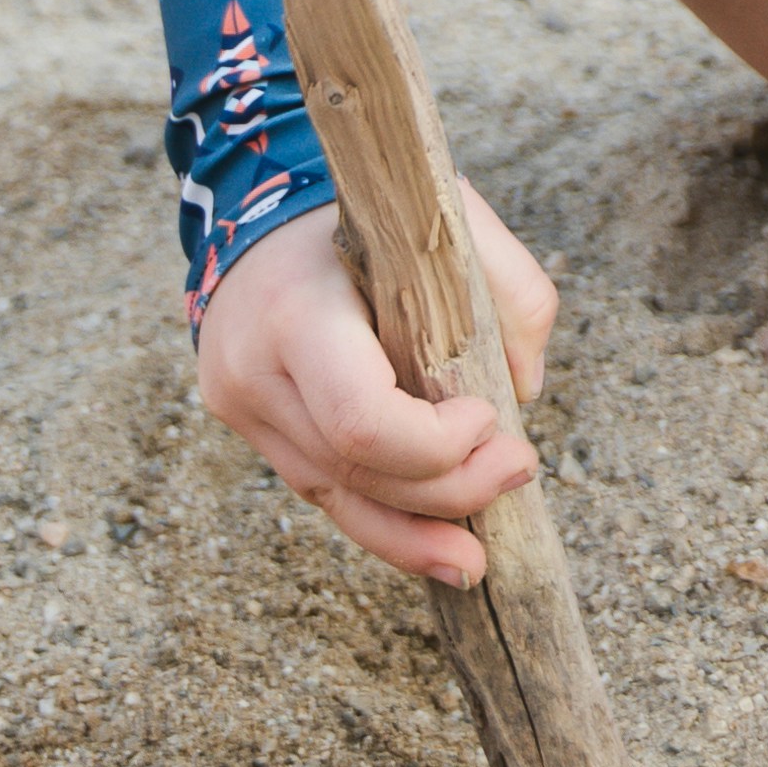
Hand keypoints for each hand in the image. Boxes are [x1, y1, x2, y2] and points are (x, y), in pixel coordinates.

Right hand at [190, 189, 558, 586]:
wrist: (259, 207)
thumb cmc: (370, 209)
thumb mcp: (451, 215)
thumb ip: (511, 290)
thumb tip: (526, 387)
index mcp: (296, 310)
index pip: (359, 418)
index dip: (433, 444)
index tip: (488, 417)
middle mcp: (254, 369)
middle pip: (356, 470)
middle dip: (447, 490)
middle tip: (519, 472)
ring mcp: (242, 407)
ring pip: (336, 499)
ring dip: (415, 534)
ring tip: (478, 559)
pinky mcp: (250, 428)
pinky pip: (323, 492)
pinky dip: (383, 525)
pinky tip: (436, 551)